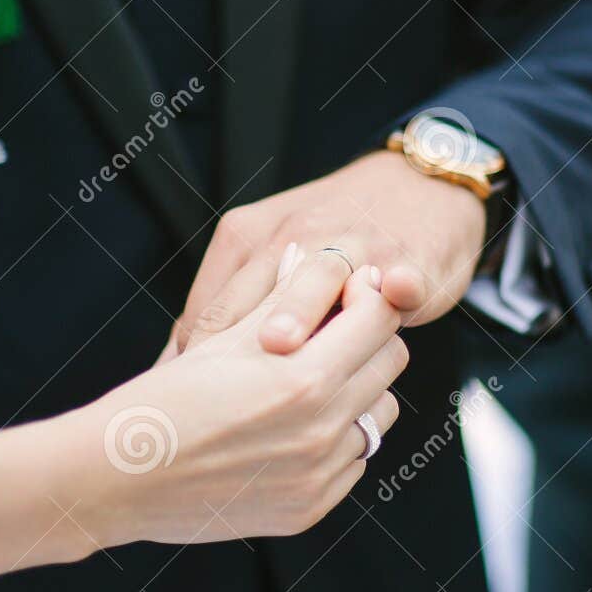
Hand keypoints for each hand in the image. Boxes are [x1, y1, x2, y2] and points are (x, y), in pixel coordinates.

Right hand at [78, 259, 406, 546]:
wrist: (121, 478)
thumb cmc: (165, 400)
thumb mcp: (226, 338)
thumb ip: (286, 299)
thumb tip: (327, 265)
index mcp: (304, 379)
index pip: (380, 318)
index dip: (367, 295)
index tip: (348, 290)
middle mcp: (323, 431)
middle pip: (390, 363)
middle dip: (367, 339)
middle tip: (332, 332)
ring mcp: (320, 475)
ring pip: (380, 414)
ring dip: (358, 391)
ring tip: (311, 383)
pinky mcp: (310, 507)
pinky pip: (353, 461)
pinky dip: (336, 440)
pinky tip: (292, 429)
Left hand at [168, 151, 486, 357]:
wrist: (419, 188)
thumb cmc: (335, 235)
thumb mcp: (266, 256)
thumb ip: (225, 309)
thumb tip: (172, 367)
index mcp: (251, 236)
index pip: (211, 305)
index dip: (193, 358)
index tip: (177, 404)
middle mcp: (296, 234)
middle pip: (253, 293)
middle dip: (228, 339)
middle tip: (207, 384)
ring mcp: (354, 244)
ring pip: (319, 276)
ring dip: (297, 308)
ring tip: (279, 344)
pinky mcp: (408, 258)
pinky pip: (400, 275)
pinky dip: (397, 285)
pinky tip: (394, 294)